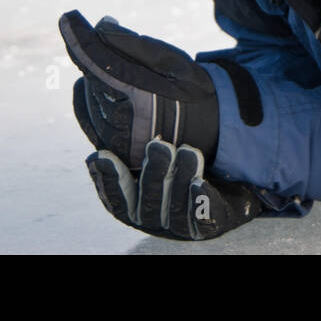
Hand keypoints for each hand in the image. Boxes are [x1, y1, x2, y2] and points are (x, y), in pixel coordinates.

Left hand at [59, 9, 217, 169]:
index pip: (96, 59)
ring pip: (89, 92)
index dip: (79, 37)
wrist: (204, 130)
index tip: (68, 17)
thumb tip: (101, 26)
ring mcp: (111, 138)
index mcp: (137, 95)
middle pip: (92, 74)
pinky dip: (89, 96)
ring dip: (99, 79)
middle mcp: (119, 121)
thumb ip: (132, 44)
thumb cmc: (188, 88)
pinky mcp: (108, 147)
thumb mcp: (169, 59)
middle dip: (100, 58)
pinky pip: (85, 113)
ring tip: (129, 82)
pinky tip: (98, 87)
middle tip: (127, 59)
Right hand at [85, 143, 266, 239]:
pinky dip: (200, 202)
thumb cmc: (177, 160)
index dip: (108, 180)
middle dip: (153, 173)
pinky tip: (199, 183)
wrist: (222, 181)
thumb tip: (98, 95)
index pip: (116, 199)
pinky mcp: (209, 224)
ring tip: (187, 151)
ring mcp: (181, 225)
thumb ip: (131, 136)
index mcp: (135, 204)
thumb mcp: (153, 150)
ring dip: (180, 178)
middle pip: (148, 201)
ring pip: (176, 207)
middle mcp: (154, 219)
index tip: (103, 155)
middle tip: (159, 145)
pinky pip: (203, 219)